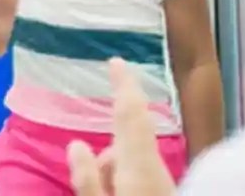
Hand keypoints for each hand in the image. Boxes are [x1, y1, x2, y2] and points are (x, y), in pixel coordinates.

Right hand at [68, 58, 176, 195]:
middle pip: (137, 129)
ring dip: (117, 154)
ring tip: (99, 183)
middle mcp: (155, 166)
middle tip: (106, 111)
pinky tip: (115, 187)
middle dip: (121, 112)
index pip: (131, 115)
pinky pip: (143, 167)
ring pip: (137, 152)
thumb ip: (88, 181)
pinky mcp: (168, 190)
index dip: (124, 86)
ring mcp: (165, 179)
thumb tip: (75, 145)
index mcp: (139, 166)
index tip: (116, 61)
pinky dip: (126, 168)